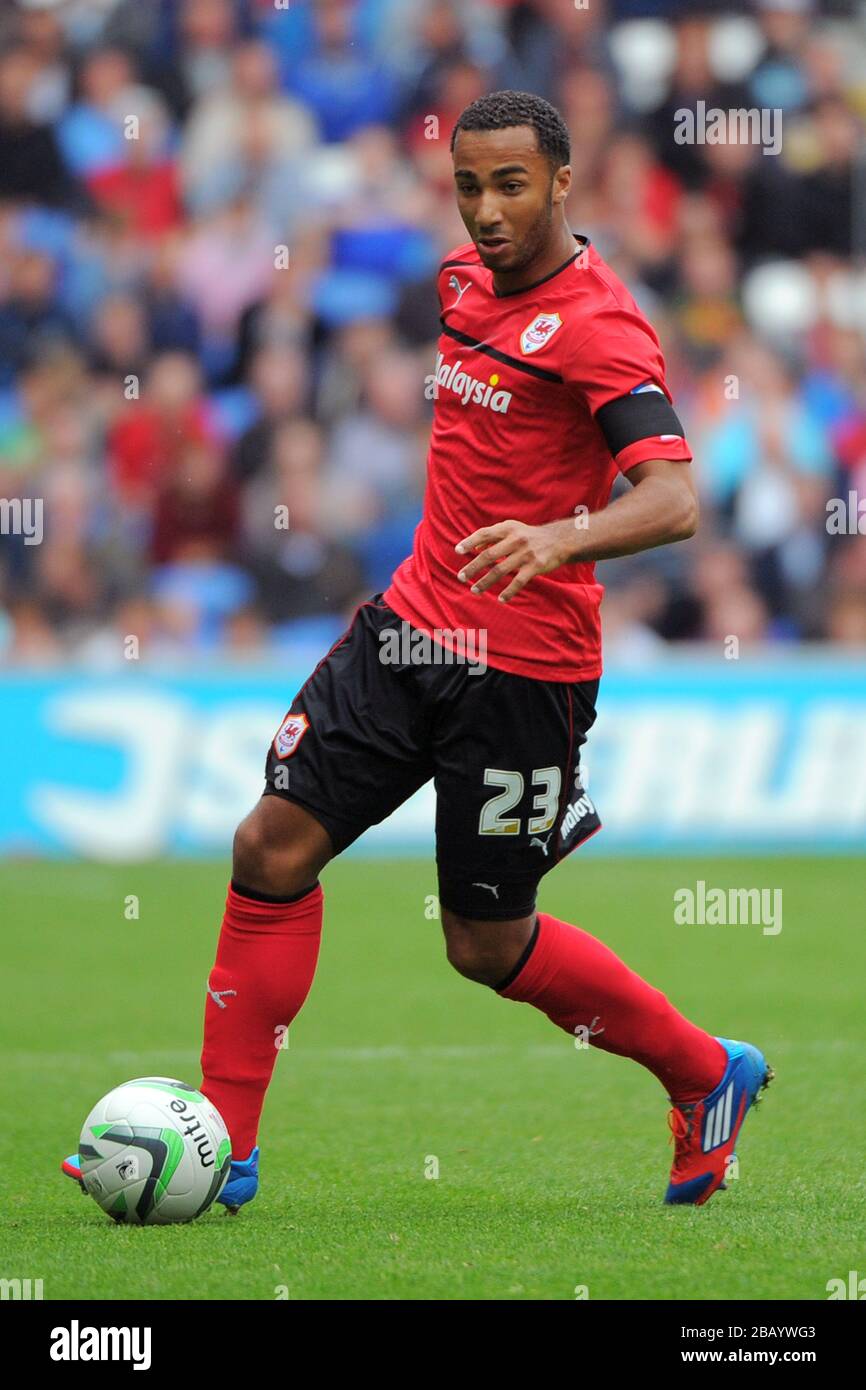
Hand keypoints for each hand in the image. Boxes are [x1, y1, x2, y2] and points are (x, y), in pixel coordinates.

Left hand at [455, 519, 571, 603]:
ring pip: (500, 570)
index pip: (484, 533)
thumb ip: (493, 537)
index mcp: (508, 528)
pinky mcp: (536, 566)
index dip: (470, 541)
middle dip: (473, 567)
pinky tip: (500, 600)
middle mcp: (516, 539)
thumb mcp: (512, 529)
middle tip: (461, 577)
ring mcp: (526, 553)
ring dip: (485, 582)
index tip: (457, 551)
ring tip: (475, 590)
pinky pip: (518, 581)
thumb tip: (473, 548)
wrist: (559, 540)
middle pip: (489, 555)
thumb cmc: (530, 536)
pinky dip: (508, 592)